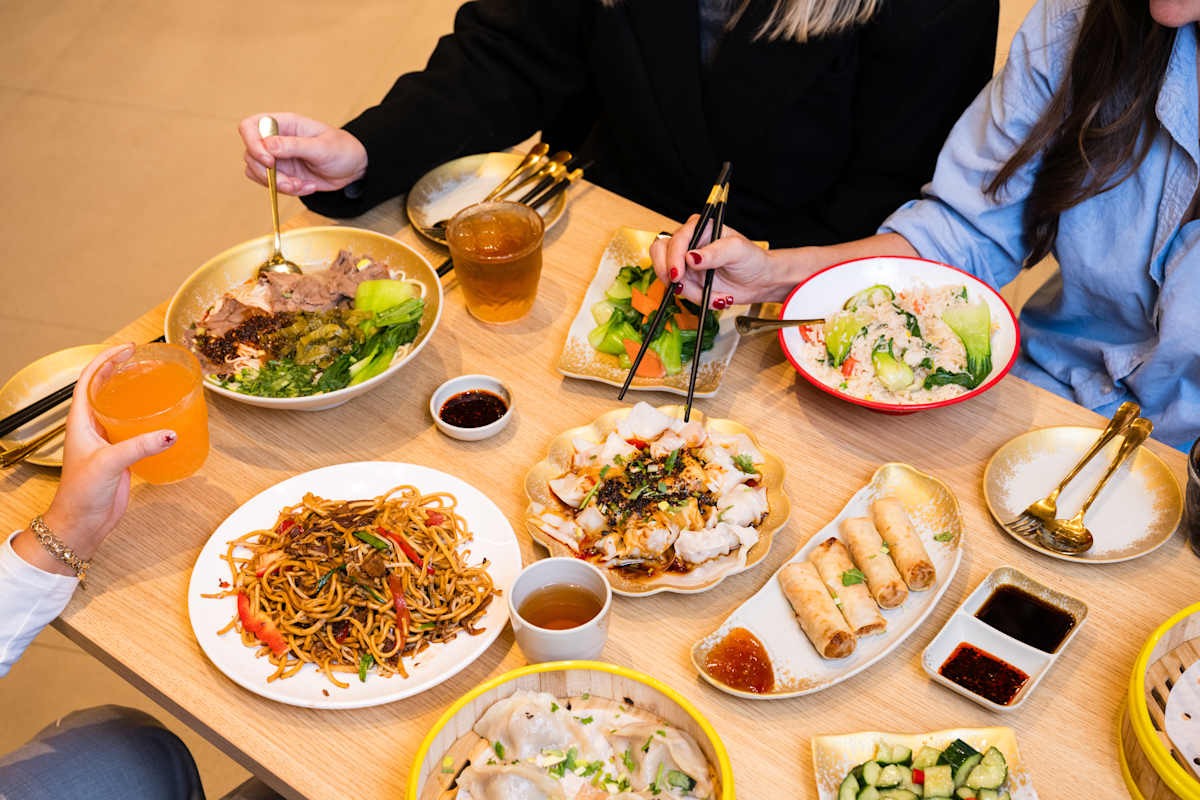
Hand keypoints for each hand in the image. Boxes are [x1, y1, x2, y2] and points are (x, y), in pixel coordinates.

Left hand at [12, 345, 176, 574]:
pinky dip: (148, 418)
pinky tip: (163, 419)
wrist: (82, 523)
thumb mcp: (109, 464)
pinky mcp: (122, 454)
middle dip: (121, 370)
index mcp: (80, 422)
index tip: (126, 350)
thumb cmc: (80, 494)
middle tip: (143, 359)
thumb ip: (139, 447)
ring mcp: (107, 440)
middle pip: (104, 389)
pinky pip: (135, 428)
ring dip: (134, 392)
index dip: (105, 361)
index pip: (88, 380)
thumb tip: (168, 433)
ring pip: (120, 407)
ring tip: (154, 381)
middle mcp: (93, 427)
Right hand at [239, 112, 367, 195]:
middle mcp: (276, 140)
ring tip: (303, 185)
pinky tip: (307, 186)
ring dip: (279, 185)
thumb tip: (267, 145)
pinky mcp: (282, 174)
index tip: (270, 161)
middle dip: (269, 174)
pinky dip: (287, 191)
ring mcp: (277, 158)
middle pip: (251, 155)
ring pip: (257, 173)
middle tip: (292, 182)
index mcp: (284, 124)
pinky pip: (271, 185)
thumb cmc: (342, 149)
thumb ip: (294, 146)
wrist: (354, 168)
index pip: (250, 126)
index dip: (253, 144)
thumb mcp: (322, 147)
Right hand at [649, 214, 803, 305]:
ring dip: (690, 291)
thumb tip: (691, 257)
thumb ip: (715, 252)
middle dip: (666, 271)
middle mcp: (690, 243)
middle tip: (679, 286)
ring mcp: (686, 262)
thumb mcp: (737, 251)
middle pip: (660, 251)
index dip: (673, 256)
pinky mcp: (688, 280)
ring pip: (669, 276)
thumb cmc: (751, 259)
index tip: (678, 274)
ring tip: (714, 296)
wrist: (759, 281)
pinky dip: (695, 298)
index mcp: (700, 228)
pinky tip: (715, 298)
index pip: (678, 238)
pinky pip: (681, 291)